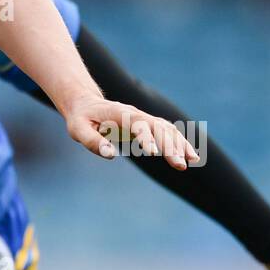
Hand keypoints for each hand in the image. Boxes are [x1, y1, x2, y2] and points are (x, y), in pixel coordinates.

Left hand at [65, 97, 199, 170]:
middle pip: (157, 127)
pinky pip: (168, 132)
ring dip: (180, 144)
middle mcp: (135, 113)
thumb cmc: (81, 119)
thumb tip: (110, 155)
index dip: (146, 137)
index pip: (137, 124)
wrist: (86, 103)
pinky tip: (192, 157)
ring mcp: (143, 118)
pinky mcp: (148, 125)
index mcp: (118, 113)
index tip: (153, 153)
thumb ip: (92, 141)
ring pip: (167, 128)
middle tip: (180, 165)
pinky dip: (181, 142)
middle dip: (170, 146)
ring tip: (192, 161)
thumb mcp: (78, 129)